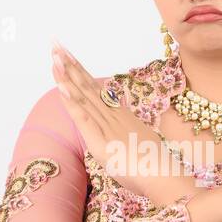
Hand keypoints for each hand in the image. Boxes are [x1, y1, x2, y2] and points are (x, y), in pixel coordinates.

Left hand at [50, 41, 196, 203]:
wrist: (166, 177)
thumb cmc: (156, 167)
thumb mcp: (140, 143)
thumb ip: (129, 131)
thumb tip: (125, 127)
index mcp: (120, 116)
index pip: (95, 89)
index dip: (80, 71)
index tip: (68, 55)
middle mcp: (112, 116)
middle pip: (87, 85)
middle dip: (70, 64)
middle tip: (56, 43)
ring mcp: (106, 126)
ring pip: (83, 96)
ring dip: (67, 75)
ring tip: (55, 54)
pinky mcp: (101, 140)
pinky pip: (83, 117)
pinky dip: (71, 101)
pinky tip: (61, 85)